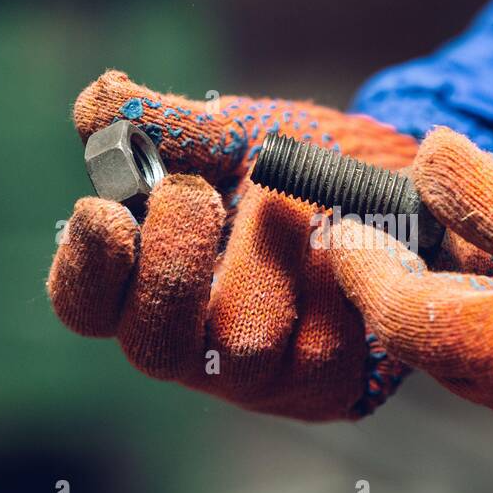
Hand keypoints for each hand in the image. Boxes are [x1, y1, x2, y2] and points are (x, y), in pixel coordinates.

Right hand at [48, 70, 423, 419]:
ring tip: (291, 201)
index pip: (85, 305)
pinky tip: (347, 240)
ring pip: (245, 346)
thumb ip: (173, 125)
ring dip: (266, 256)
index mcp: (148, 284)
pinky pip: (324, 349)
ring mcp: (262, 377)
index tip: (103, 211)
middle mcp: (195, 346)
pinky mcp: (327, 388)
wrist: (407, 190)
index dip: (85, 267)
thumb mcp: (240, 134)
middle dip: (171, 263)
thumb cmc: (303, 166)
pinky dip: (333, 281)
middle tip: (193, 192)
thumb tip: (101, 104)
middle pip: (154, 345)